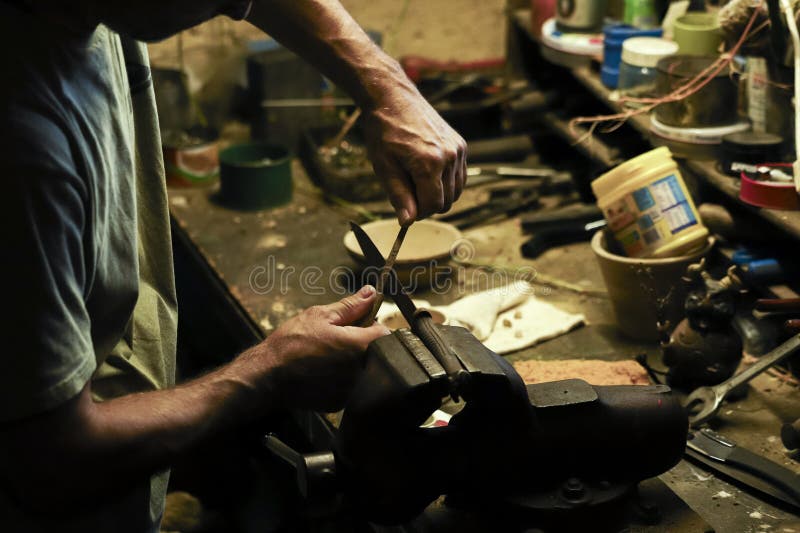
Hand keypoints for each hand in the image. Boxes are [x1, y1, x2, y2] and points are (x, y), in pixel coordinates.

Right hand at [239, 286, 389, 411]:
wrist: (267, 375)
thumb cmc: (291, 343)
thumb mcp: (320, 316)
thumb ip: (350, 306)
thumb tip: (370, 293)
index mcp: (359, 345)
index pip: (385, 333)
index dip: (373, 326)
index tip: (360, 324)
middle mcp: (359, 370)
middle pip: (375, 353)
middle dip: (361, 344)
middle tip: (337, 340)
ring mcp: (350, 389)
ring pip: (362, 371)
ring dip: (351, 363)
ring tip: (326, 357)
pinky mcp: (340, 402)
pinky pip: (349, 387)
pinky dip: (340, 379)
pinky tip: (322, 373)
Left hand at [362, 77, 466, 224]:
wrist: (394, 98)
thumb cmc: (384, 132)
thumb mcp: (384, 166)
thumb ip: (398, 195)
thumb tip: (407, 222)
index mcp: (429, 163)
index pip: (432, 205)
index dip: (418, 212)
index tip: (405, 208)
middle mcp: (449, 157)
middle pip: (446, 201)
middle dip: (427, 203)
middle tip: (408, 191)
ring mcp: (458, 150)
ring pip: (455, 192)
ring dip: (438, 193)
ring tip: (416, 178)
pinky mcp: (461, 145)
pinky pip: (459, 177)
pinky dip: (446, 182)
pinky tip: (428, 171)